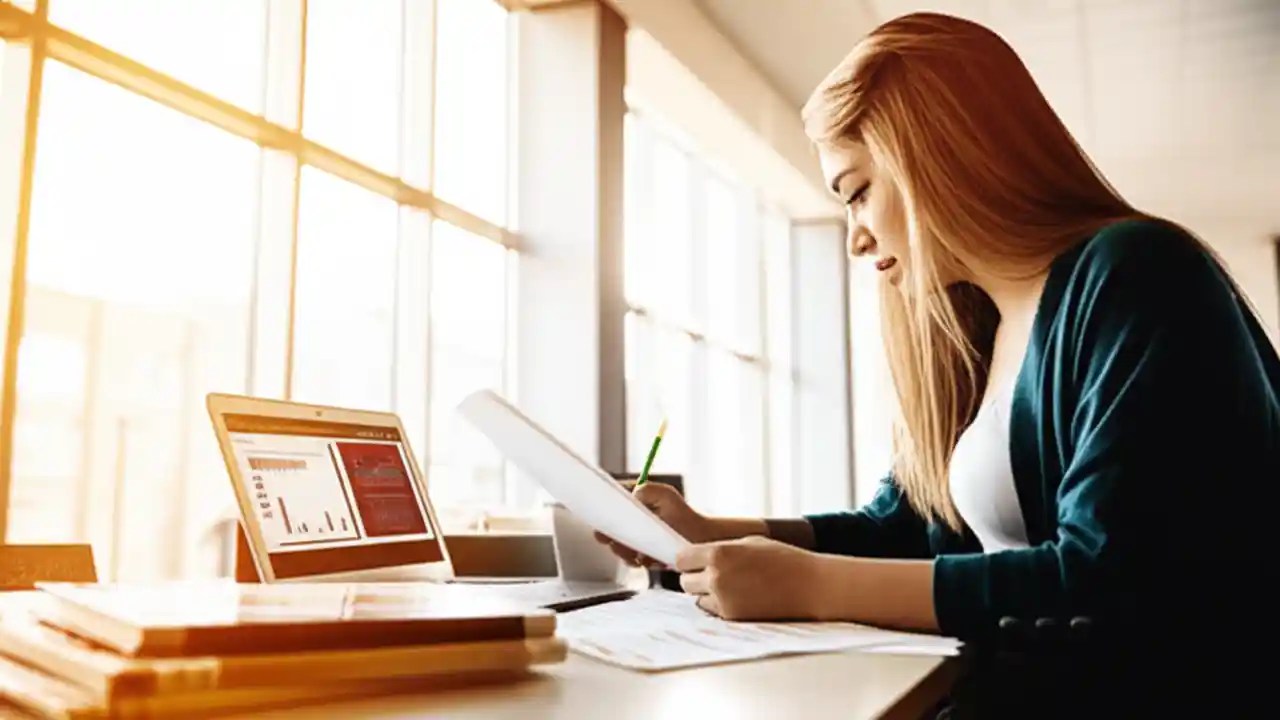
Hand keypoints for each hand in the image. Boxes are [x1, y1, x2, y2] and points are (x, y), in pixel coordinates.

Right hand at [594, 482, 713, 567]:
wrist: (700, 541)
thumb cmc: (686, 517)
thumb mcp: (667, 497)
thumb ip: (648, 490)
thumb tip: (632, 495)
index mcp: (635, 500)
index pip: (610, 502)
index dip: (602, 511)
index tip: (602, 522)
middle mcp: (633, 518)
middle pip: (608, 527)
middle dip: (611, 537)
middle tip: (617, 542)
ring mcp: (635, 536)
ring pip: (617, 545)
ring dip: (624, 551)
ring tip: (636, 553)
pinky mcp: (641, 553)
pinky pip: (629, 559)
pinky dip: (635, 561)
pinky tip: (645, 560)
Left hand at [675, 536, 821, 620]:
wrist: (810, 586)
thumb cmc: (783, 559)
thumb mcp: (749, 542)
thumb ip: (721, 549)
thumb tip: (697, 556)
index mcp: (719, 552)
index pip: (681, 559)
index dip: (688, 561)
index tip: (696, 562)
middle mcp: (716, 576)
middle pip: (684, 581)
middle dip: (696, 578)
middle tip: (713, 576)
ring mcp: (723, 599)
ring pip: (696, 598)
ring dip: (706, 594)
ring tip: (731, 587)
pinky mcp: (732, 617)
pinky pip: (712, 612)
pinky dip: (720, 606)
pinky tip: (740, 598)